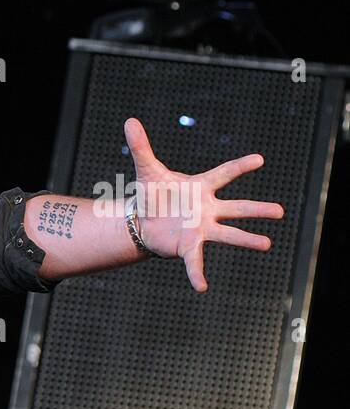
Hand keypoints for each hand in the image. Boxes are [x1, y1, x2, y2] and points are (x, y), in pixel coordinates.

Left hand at [124, 117, 283, 291]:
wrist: (141, 220)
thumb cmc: (152, 194)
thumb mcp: (147, 170)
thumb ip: (141, 147)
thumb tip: (129, 121)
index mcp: (201, 188)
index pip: (224, 174)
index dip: (240, 166)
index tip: (259, 159)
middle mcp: (207, 209)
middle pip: (237, 207)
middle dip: (257, 209)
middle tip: (279, 211)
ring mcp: (201, 229)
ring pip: (228, 234)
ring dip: (246, 240)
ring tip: (266, 244)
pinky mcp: (188, 246)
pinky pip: (195, 262)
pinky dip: (197, 274)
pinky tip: (202, 287)